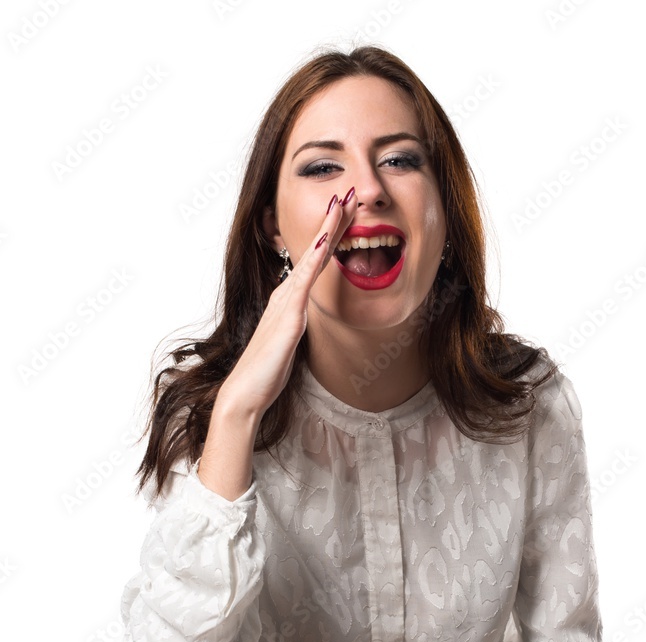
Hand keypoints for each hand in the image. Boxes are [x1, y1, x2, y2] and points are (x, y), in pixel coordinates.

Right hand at [216, 186, 357, 420]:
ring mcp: (286, 301)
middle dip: (332, 222)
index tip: (345, 216)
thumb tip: (303, 322)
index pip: (314, 263)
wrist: (246, 392)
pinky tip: (329, 239)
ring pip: (312, 257)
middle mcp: (286, 294)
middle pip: (314, 252)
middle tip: (350, 194)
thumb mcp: (288, 344)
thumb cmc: (266, 374)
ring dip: (328, 228)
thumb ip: (297, 328)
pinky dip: (317, 256)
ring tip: (344, 202)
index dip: (330, 238)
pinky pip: (305, 279)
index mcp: (288, 301)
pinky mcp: (289, 314)